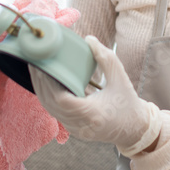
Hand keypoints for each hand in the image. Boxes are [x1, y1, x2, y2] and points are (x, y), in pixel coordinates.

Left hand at [29, 36, 161, 153]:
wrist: (134, 128)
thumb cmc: (128, 102)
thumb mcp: (120, 77)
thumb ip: (105, 57)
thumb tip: (88, 39)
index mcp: (93, 114)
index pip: (62, 100)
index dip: (50, 83)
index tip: (45, 66)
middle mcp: (81, 125)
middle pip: (51, 104)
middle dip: (40, 82)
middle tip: (35, 62)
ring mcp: (75, 129)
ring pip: (50, 109)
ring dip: (41, 89)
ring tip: (37, 69)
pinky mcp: (73, 129)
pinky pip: (55, 112)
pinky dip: (49, 97)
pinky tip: (47, 82)